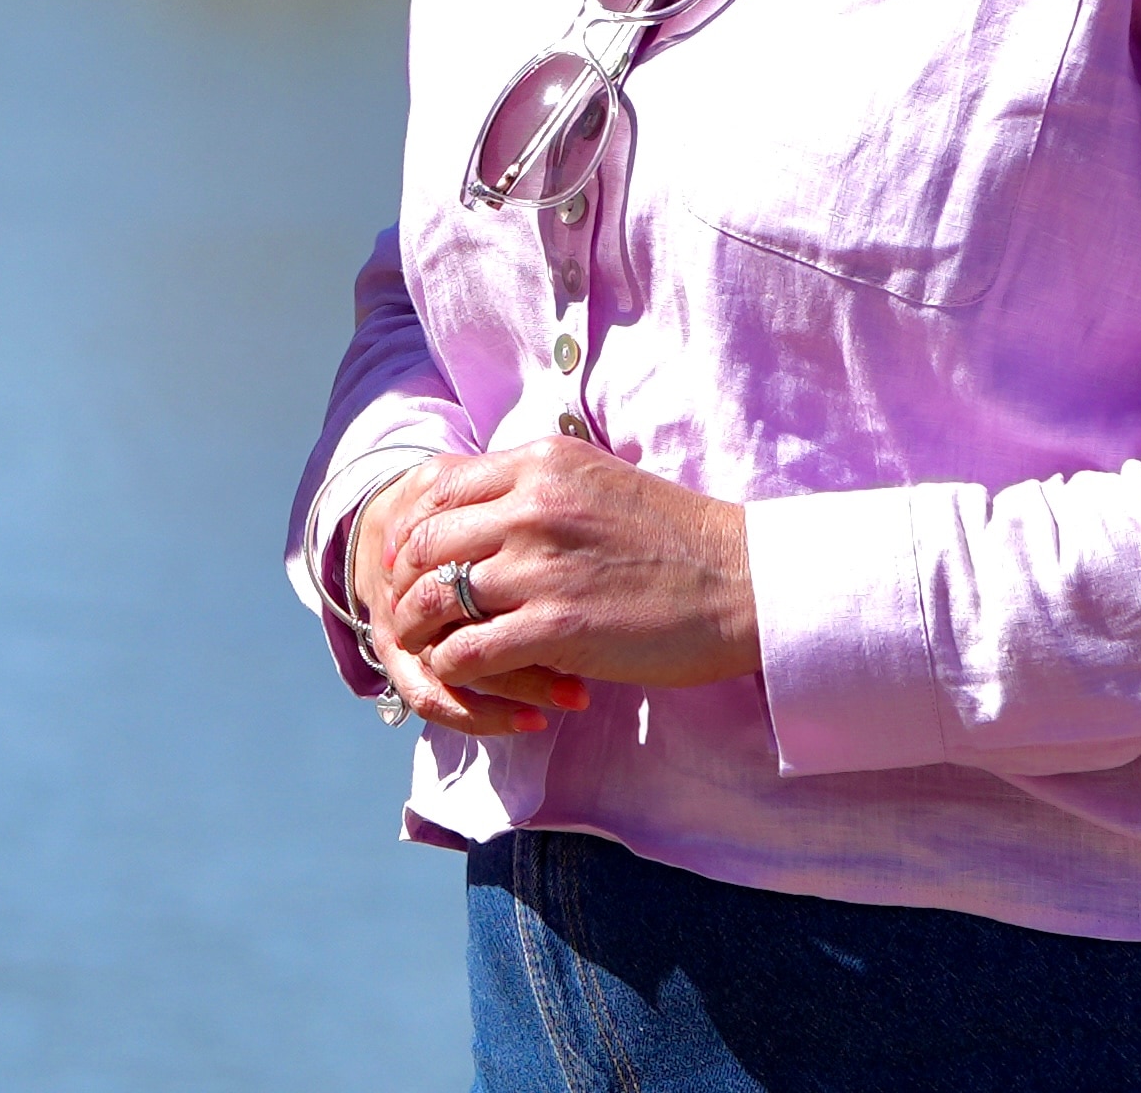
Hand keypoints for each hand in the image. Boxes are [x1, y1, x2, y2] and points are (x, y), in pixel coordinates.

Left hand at [381, 437, 757, 715]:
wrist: (740, 582)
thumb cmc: (675, 537)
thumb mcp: (597, 481)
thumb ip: (538, 486)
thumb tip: (482, 502)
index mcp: (540, 465)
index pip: (438, 487)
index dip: (409, 527)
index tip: (403, 558)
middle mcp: (530, 507)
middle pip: (425, 542)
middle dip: (401, 580)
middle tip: (400, 608)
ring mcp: (539, 567)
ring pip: (434, 598)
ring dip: (417, 628)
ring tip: (420, 647)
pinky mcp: (554, 627)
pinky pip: (467, 651)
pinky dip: (452, 668)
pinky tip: (462, 676)